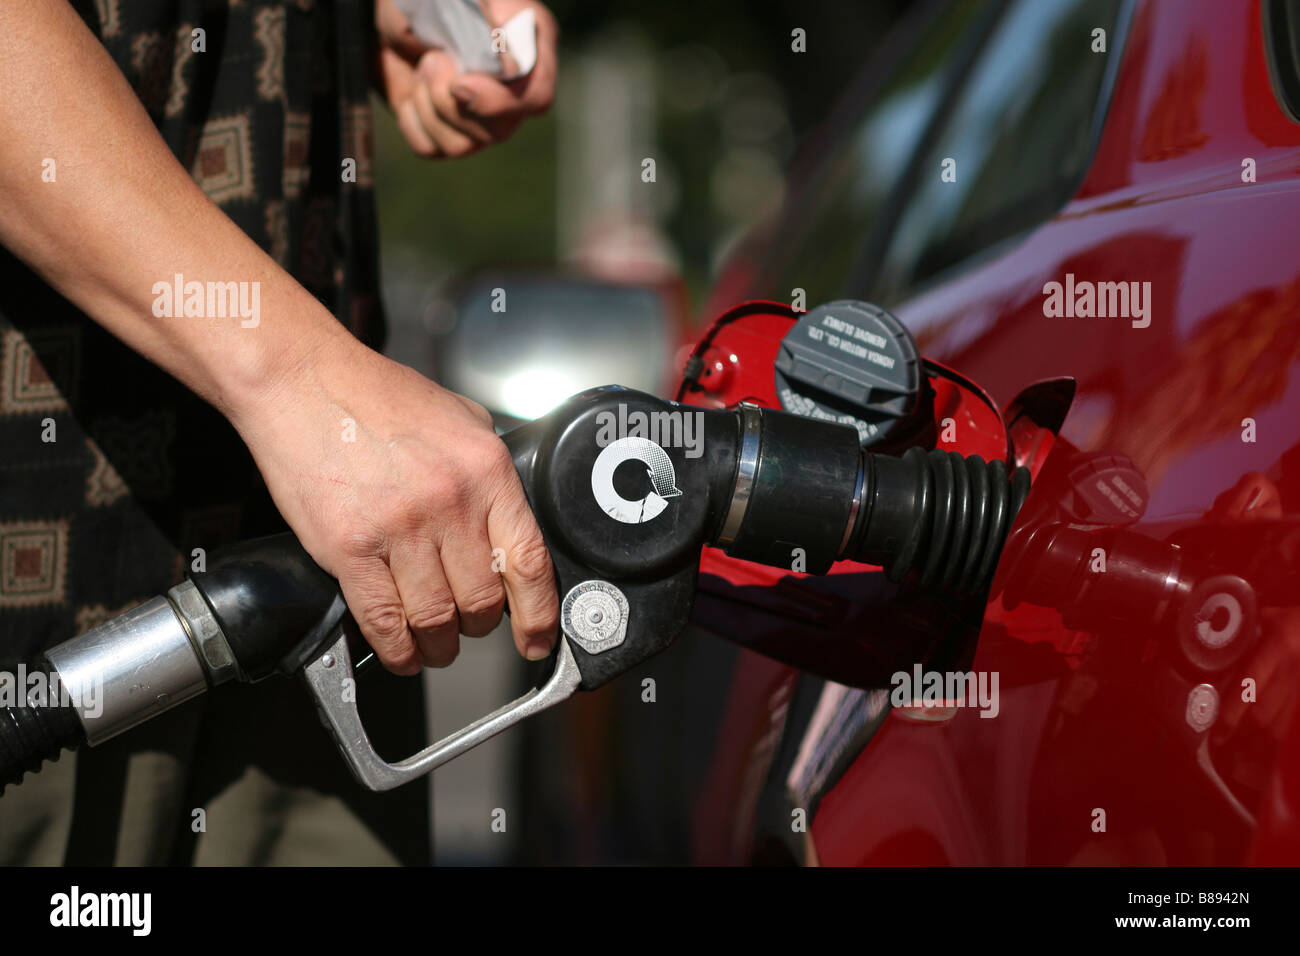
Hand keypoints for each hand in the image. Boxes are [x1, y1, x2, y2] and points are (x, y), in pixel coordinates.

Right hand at [233, 328, 558, 673]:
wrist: (302, 382)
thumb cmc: (377, 397)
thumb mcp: (461, 419)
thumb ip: (490, 471)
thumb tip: (510, 522)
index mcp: (486, 472)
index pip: (529, 562)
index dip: (538, 615)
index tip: (537, 638)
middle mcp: (449, 503)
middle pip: (483, 600)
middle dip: (480, 625)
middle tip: (470, 625)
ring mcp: (399, 528)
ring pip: (436, 619)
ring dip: (439, 644)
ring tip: (435, 644)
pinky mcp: (350, 548)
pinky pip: (383, 621)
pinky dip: (397, 649)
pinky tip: (400, 650)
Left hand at [376, 0, 557, 158]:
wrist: (401, 6)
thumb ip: (489, 25)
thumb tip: (509, 70)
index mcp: (530, 50)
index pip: (536, 97)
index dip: (498, 101)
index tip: (460, 85)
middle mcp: (512, 93)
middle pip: (497, 130)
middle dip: (449, 99)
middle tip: (431, 58)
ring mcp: (481, 119)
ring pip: (462, 145)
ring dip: (428, 106)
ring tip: (422, 68)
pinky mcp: (446, 132)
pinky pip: (431, 148)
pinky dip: (412, 119)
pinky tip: (413, 89)